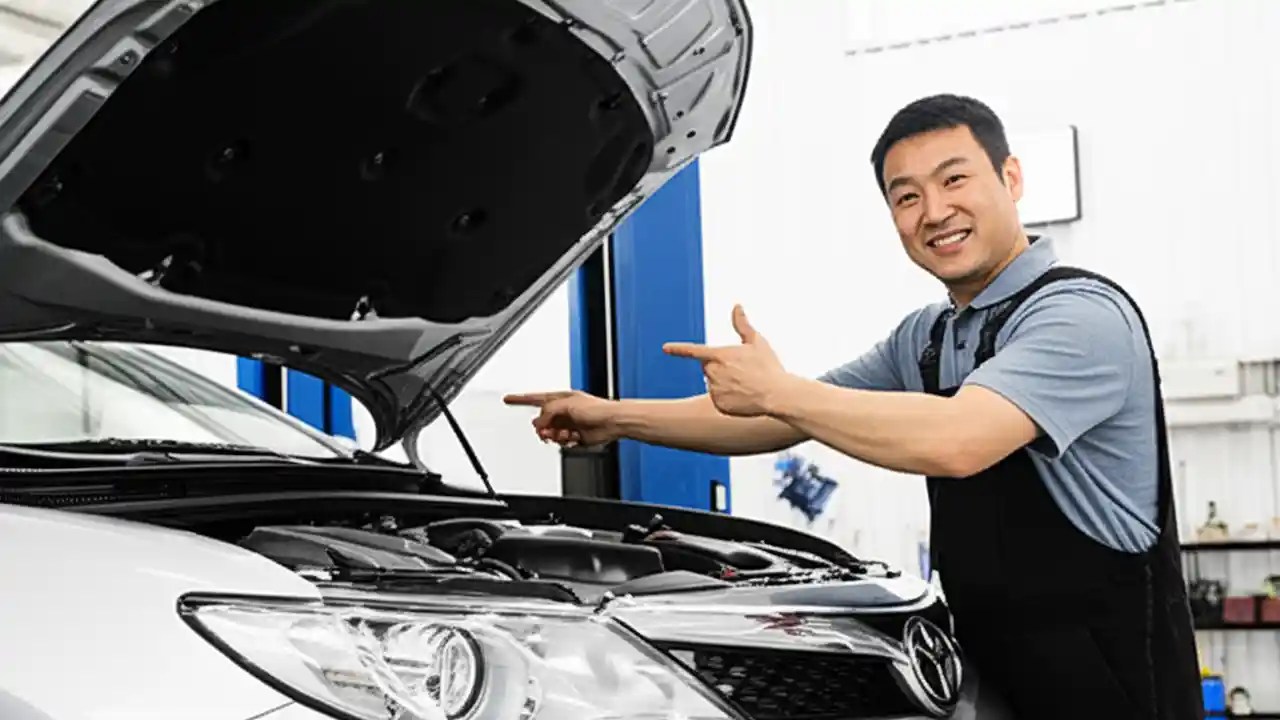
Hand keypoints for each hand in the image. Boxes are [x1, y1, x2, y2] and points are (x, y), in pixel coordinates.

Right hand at [502, 390, 619, 446]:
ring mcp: (568, 424)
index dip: (519, 399)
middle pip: (541, 421)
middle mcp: (562, 411)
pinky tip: (573, 438)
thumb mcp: (566, 404)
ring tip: (565, 434)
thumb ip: (548, 411)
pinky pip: (560, 442)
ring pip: (550, 434)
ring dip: (555, 436)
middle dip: (543, 428)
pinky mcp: (574, 437)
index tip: (507, 399)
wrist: (612, 423)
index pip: (534, 398)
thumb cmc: (596, 409)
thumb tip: (540, 423)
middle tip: (549, 431)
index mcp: (560, 399)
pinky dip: (564, 442)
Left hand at [663, 304, 790, 416]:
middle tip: (744, 372)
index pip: (693, 350)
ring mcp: (714, 390)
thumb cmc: (768, 366)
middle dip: (722, 368)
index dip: (678, 349)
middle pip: (709, 368)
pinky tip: (744, 398)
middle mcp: (713, 373)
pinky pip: (720, 400)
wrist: (778, 395)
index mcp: (719, 355)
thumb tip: (736, 306)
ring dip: (726, 384)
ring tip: (747, 385)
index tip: (665, 348)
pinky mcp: (719, 405)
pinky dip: (729, 399)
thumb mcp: (757, 342)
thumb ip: (742, 325)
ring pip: (714, 384)